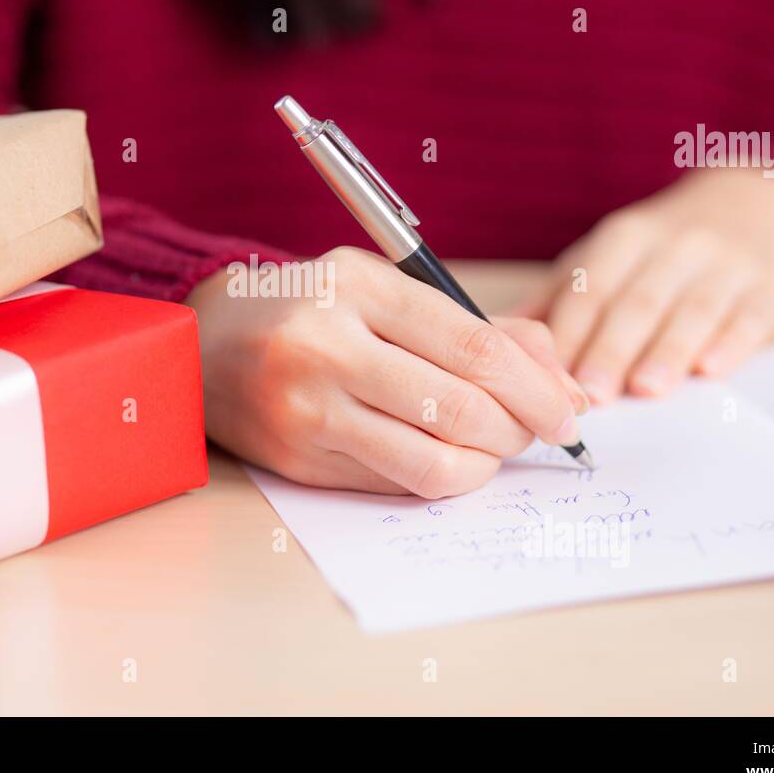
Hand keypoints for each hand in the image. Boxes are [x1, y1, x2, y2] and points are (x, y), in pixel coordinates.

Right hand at [187, 247, 587, 497]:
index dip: (537, 386)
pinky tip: (444, 456)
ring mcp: (307, 412)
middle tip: (536, 431)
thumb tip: (560, 383)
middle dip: (520, 430)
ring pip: (433, 463)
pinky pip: (395, 485)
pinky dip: (440, 477)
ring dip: (485, 463)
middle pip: (462, 409)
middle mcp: (326, 349)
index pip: (474, 346)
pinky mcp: (298, 462)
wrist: (204, 342)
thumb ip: (475, 325)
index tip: (569, 409)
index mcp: (356, 288)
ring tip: (491, 445)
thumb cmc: (310, 308)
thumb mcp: (387, 287)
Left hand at [518, 167, 773, 403]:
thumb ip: (561, 295)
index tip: (547, 378)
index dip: (569, 333)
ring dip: (667, 350)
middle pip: (636, 302)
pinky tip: (712, 369)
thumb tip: (499, 336)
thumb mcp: (610, 253)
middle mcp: (674, 245)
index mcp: (624, 238)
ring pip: (692, 308)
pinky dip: (732, 342)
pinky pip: (751, 314)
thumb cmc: (664, 247)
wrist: (759, 200)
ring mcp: (727, 263)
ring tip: (645, 390)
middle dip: (610, 349)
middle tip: (590, 396)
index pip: (590, 287)